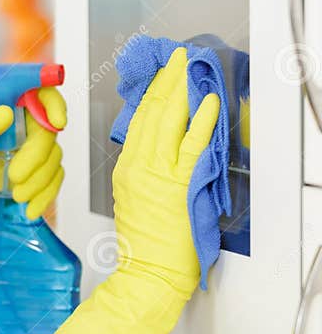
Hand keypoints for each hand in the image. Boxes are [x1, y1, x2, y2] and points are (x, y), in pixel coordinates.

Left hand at [0, 87, 66, 295]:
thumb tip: (5, 114)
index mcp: (3, 105)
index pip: (36, 88)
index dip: (51, 99)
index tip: (56, 120)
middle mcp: (21, 122)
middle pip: (48, 128)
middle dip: (36, 155)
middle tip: (16, 176)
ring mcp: (32, 147)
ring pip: (55, 155)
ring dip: (40, 179)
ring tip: (15, 195)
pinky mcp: (38, 172)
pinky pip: (55, 178)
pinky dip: (46, 194)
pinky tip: (30, 208)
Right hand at [39, 47, 219, 333]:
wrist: (147, 276)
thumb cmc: (144, 247)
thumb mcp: (135, 202)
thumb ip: (144, 175)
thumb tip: (158, 153)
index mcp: (126, 170)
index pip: (138, 123)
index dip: (150, 94)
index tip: (159, 75)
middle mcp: (136, 167)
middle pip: (149, 114)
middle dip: (163, 81)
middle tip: (173, 58)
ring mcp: (155, 174)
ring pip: (165, 122)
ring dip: (178, 90)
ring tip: (187, 67)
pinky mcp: (175, 185)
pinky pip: (190, 144)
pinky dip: (199, 121)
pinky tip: (206, 102)